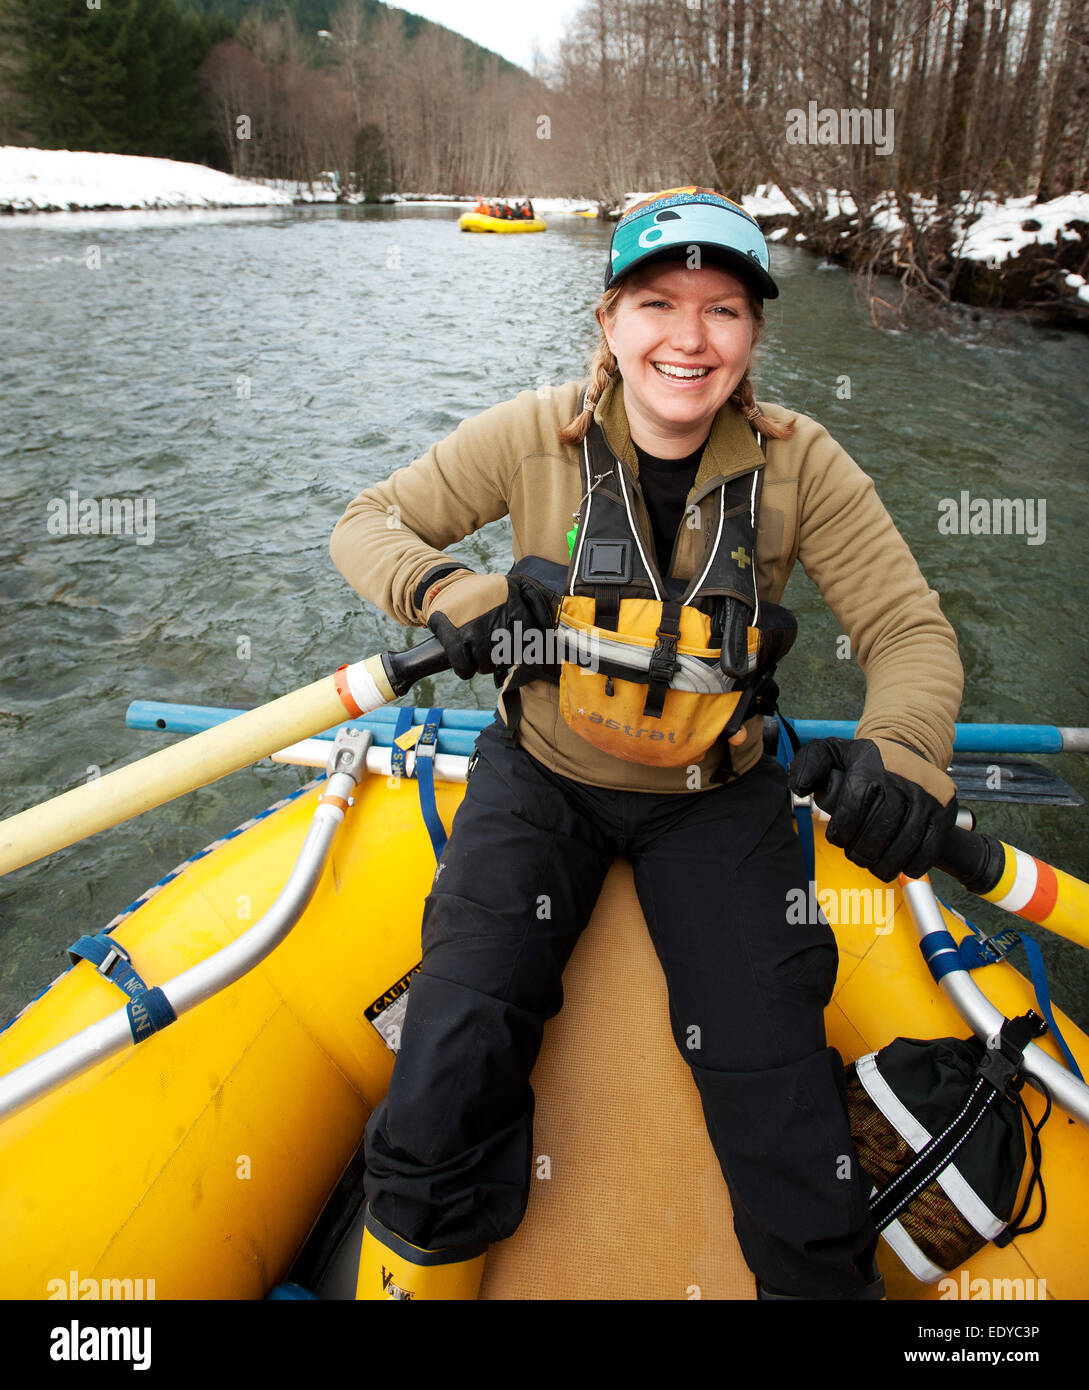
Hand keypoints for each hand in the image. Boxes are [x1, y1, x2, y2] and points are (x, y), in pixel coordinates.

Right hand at [424, 572, 555, 679]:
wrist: (447, 584)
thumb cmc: (486, 592)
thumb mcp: (515, 586)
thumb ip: (535, 603)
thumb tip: (550, 629)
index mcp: (513, 609)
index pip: (531, 642)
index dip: (526, 651)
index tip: (521, 652)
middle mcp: (495, 621)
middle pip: (508, 657)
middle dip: (504, 658)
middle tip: (498, 651)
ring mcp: (473, 631)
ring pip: (487, 666)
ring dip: (485, 666)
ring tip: (482, 655)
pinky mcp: (454, 639)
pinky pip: (465, 668)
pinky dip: (466, 670)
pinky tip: (467, 661)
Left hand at [787, 736, 957, 881]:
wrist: (906, 752)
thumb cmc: (864, 762)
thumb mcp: (833, 753)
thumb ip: (810, 764)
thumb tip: (800, 787)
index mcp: (872, 767)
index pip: (855, 804)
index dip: (843, 829)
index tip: (839, 837)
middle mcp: (903, 781)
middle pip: (880, 828)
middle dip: (862, 851)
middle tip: (855, 856)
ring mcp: (927, 798)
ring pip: (905, 842)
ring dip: (886, 863)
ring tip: (874, 866)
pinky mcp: (944, 814)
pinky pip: (931, 848)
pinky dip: (914, 865)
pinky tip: (900, 866)